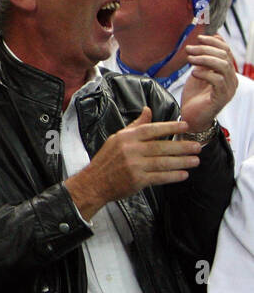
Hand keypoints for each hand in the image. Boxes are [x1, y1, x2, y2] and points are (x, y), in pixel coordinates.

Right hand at [66, 108, 201, 211]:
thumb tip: (148, 110)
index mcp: (126, 138)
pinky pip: (160, 177)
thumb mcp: (118, 138)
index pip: (152, 129)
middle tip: (197, 146)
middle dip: (182, 147)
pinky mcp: (137, 180)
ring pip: (163, 162)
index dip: (170, 127)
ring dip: (182, 162)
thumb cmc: (107, 160)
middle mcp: (130, 150)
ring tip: (195, 160)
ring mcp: (134, 165)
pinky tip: (183, 174)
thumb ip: (136, 125)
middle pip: (161, 147)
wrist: (94, 182)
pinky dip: (173, 176)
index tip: (185, 126)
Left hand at [180, 34, 238, 132]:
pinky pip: (218, 80)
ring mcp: (228, 89)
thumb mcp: (198, 74)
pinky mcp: (221, 97)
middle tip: (189, 48)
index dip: (214, 42)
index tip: (199, 37)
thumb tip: (205, 42)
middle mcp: (231, 80)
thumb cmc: (195, 96)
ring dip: (205, 59)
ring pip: (223, 66)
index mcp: (227, 72)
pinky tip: (193, 73)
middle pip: (224, 56)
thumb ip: (203, 61)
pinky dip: (205, 74)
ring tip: (190, 59)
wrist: (191, 118)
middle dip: (206, 49)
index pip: (226, 51)